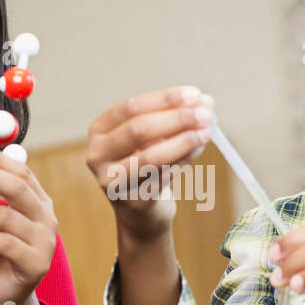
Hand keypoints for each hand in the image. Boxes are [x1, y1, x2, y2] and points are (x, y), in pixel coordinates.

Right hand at [85, 85, 215, 243]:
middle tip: (205, 114)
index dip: (165, 99)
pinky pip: (163, 177)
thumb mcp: (153, 137)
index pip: (132, 107)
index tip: (194, 94)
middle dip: (176, 119)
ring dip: (183, 141)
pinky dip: (185, 159)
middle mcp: (98, 155)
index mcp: (99, 130)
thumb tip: (206, 102)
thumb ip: (175, 117)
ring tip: (206, 131)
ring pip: (151, 156)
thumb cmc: (146, 164)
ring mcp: (112, 181)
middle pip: (138, 129)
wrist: (140, 210)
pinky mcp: (132, 202)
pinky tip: (199, 148)